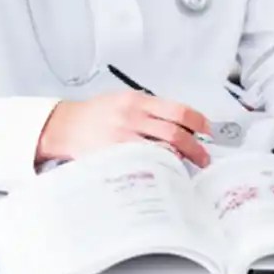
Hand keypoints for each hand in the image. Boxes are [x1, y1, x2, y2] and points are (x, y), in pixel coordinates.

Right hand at [36, 91, 212, 167]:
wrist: (65, 125)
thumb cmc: (97, 114)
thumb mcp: (126, 100)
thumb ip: (152, 110)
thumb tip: (184, 124)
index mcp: (138, 101)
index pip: (178, 111)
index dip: (199, 122)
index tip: (208, 131)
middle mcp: (132, 118)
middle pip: (175, 133)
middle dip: (195, 147)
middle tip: (204, 158)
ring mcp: (122, 138)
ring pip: (161, 150)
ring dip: (179, 160)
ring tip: (186, 166)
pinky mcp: (113, 156)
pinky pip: (142, 163)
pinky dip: (157, 168)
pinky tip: (164, 172)